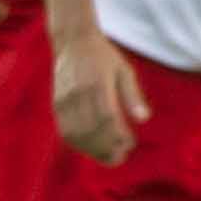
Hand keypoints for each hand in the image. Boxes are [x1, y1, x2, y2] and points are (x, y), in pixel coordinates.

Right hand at [50, 32, 148, 165]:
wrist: (73, 42)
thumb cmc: (104, 57)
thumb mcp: (124, 71)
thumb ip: (133, 96)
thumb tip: (144, 119)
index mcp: (97, 84)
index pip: (108, 118)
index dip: (119, 135)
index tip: (131, 144)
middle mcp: (78, 93)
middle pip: (91, 130)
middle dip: (107, 148)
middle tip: (121, 157)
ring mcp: (65, 100)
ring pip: (77, 134)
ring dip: (92, 150)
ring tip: (108, 157)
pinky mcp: (57, 105)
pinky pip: (66, 130)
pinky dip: (79, 144)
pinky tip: (91, 149)